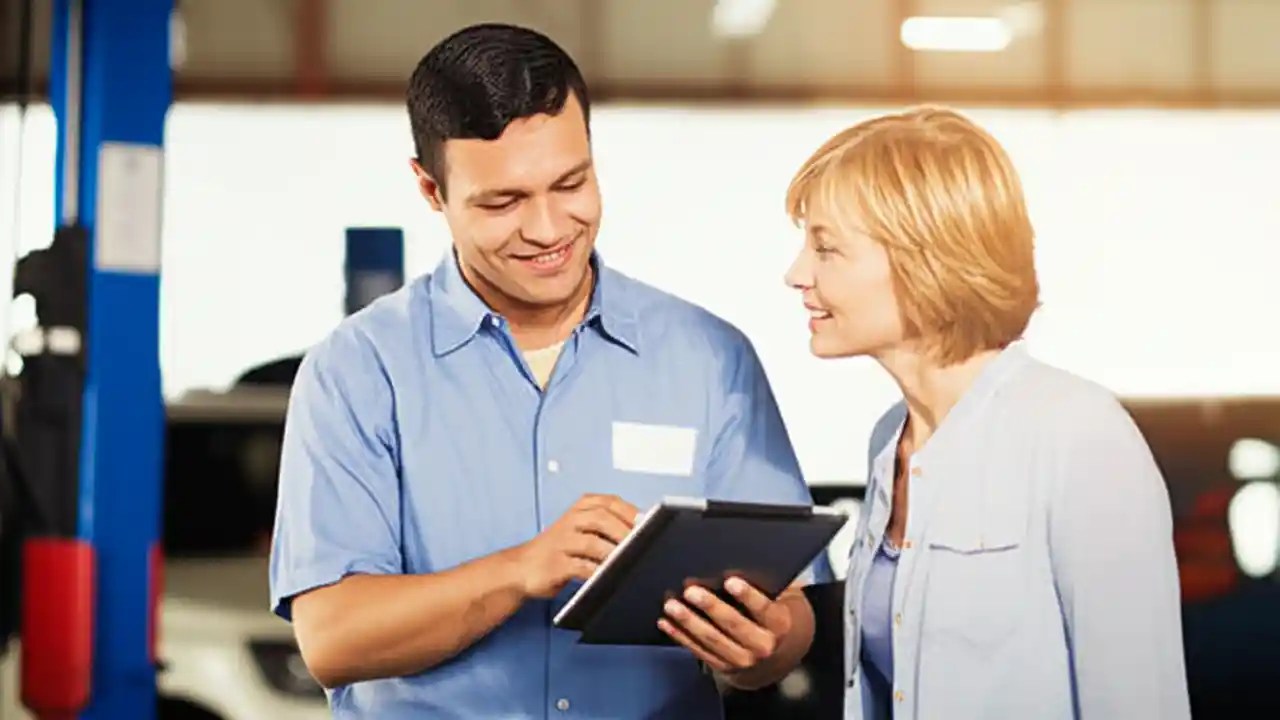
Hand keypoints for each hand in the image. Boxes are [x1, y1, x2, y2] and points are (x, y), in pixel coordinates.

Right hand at [514, 494, 638, 598]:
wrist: (522, 568)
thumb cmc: (560, 549)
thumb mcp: (582, 530)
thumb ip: (608, 527)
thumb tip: (644, 531)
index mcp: (580, 508)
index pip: (610, 502)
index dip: (631, 511)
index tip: (649, 523)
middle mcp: (570, 520)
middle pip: (602, 517)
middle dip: (625, 531)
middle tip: (643, 544)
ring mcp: (561, 541)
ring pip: (592, 542)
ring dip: (613, 552)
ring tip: (628, 561)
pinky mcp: (555, 564)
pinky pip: (580, 566)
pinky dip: (597, 571)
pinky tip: (608, 576)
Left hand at [658, 577, 794, 675]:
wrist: (776, 655)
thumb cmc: (774, 614)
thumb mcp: (782, 599)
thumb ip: (767, 586)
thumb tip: (739, 562)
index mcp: (779, 625)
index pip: (765, 610)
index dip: (749, 596)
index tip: (731, 581)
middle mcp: (762, 647)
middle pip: (735, 626)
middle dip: (711, 607)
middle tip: (691, 590)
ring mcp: (742, 660)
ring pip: (712, 640)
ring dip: (689, 622)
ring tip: (672, 605)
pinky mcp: (723, 667)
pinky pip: (699, 651)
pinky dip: (680, 637)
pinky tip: (666, 623)